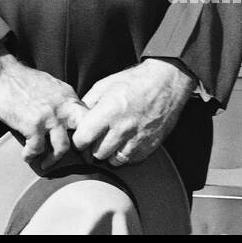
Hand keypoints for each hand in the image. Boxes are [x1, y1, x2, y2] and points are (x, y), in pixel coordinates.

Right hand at [0, 46, 86, 170]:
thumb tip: (66, 118)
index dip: (88, 134)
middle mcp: (62, 106)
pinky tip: (26, 155)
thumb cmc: (20, 78)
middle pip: (84, 133)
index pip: (89, 118)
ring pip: (63, 148)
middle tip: (77, 160)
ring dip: (53, 159)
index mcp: (68, 96)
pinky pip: (37, 149)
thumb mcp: (49, 85)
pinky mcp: (32, 125)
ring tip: (46, 163)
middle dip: (82, 149)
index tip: (83, 146)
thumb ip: (60, 101)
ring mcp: (48, 116)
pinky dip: (31, 155)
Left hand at [71, 59, 195, 166]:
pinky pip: (129, 160)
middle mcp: (123, 128)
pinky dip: (124, 154)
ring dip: (109, 152)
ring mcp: (137, 139)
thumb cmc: (133, 82)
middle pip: (97, 153)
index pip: (83, 139)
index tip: (80, 136)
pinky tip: (125, 141)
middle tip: (96, 137)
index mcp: (109, 111)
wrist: (165, 83)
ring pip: (113, 160)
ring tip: (111, 138)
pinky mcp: (149, 147)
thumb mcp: (104, 85)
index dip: (78, 140)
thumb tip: (75, 121)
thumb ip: (87, 104)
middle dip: (93, 147)